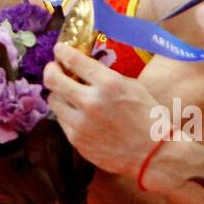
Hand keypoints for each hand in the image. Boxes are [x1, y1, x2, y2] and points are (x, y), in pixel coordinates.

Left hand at [44, 42, 168, 178]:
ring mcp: (81, 123)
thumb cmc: (148, 117)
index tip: (59, 49)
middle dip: (51, 69)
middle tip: (54, 68)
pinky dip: (67, 113)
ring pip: (53, 100)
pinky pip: (62, 120)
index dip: (61, 51)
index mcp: (108, 84)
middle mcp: (91, 102)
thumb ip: (106, 76)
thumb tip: (82, 66)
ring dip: (58, 93)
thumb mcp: (132, 86)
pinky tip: (77, 113)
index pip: (73, 60)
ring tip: (66, 93)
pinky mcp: (76, 140)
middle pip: (53, 79)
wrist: (152, 154)